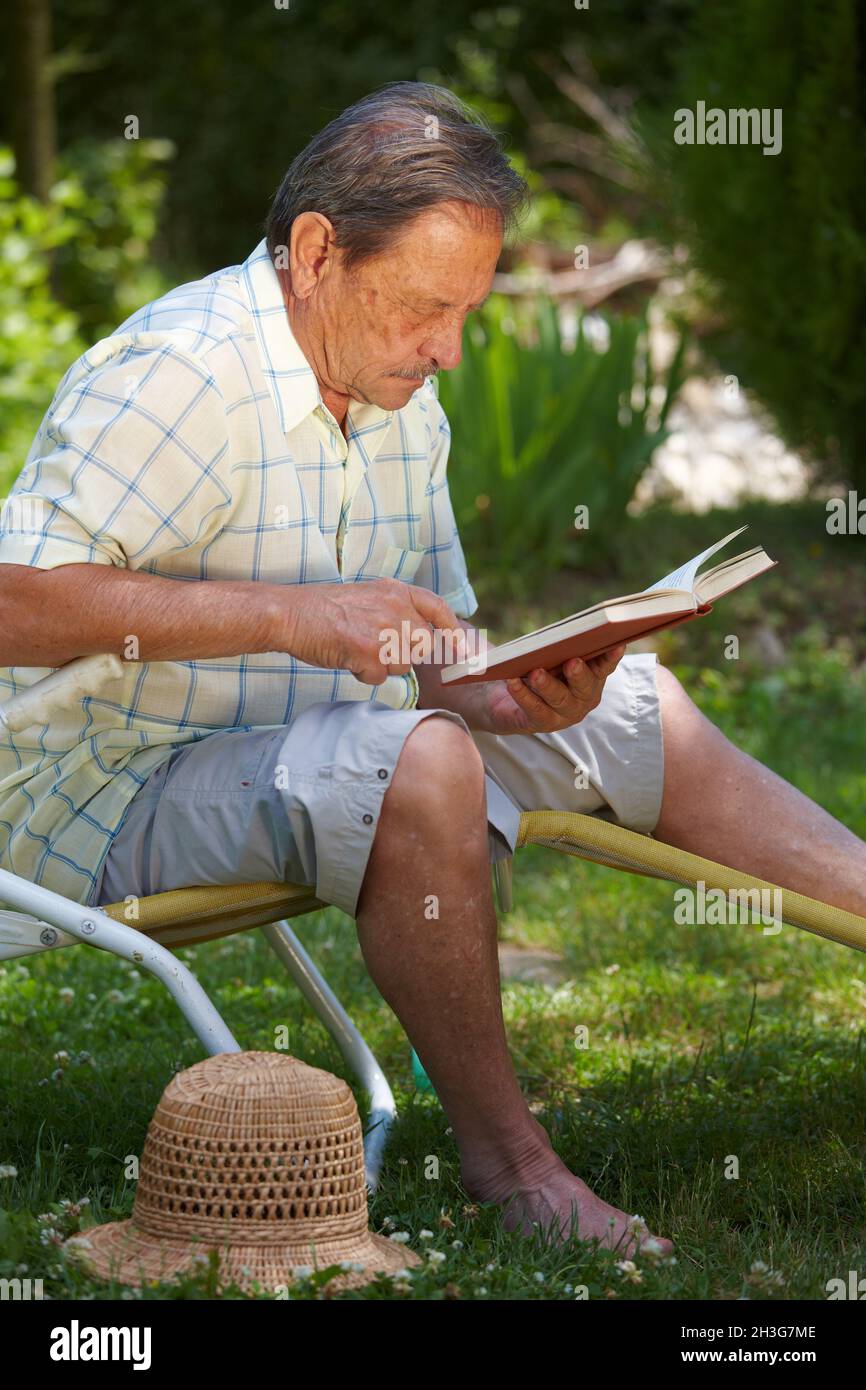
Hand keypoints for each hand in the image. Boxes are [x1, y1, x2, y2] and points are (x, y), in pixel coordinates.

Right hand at [278, 580, 461, 684]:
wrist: (290, 613)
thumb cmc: (323, 610)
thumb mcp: (367, 597)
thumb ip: (395, 610)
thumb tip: (419, 637)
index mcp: (395, 590)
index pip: (438, 608)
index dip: (454, 630)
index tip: (466, 650)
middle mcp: (395, 606)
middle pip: (423, 646)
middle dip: (403, 655)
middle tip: (373, 647)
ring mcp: (384, 628)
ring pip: (402, 665)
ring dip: (381, 666)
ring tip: (354, 648)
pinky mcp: (370, 650)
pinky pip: (379, 676)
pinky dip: (362, 674)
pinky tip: (345, 656)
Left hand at [483, 645, 626, 733]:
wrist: (504, 699)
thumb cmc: (535, 668)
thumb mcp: (550, 656)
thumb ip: (560, 646)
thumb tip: (561, 631)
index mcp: (592, 678)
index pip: (605, 666)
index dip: (611, 656)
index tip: (617, 644)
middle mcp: (583, 698)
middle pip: (585, 686)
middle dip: (579, 674)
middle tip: (572, 662)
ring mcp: (564, 714)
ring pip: (559, 699)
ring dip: (547, 685)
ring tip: (535, 673)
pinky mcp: (541, 723)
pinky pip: (534, 710)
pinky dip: (523, 695)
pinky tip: (513, 681)